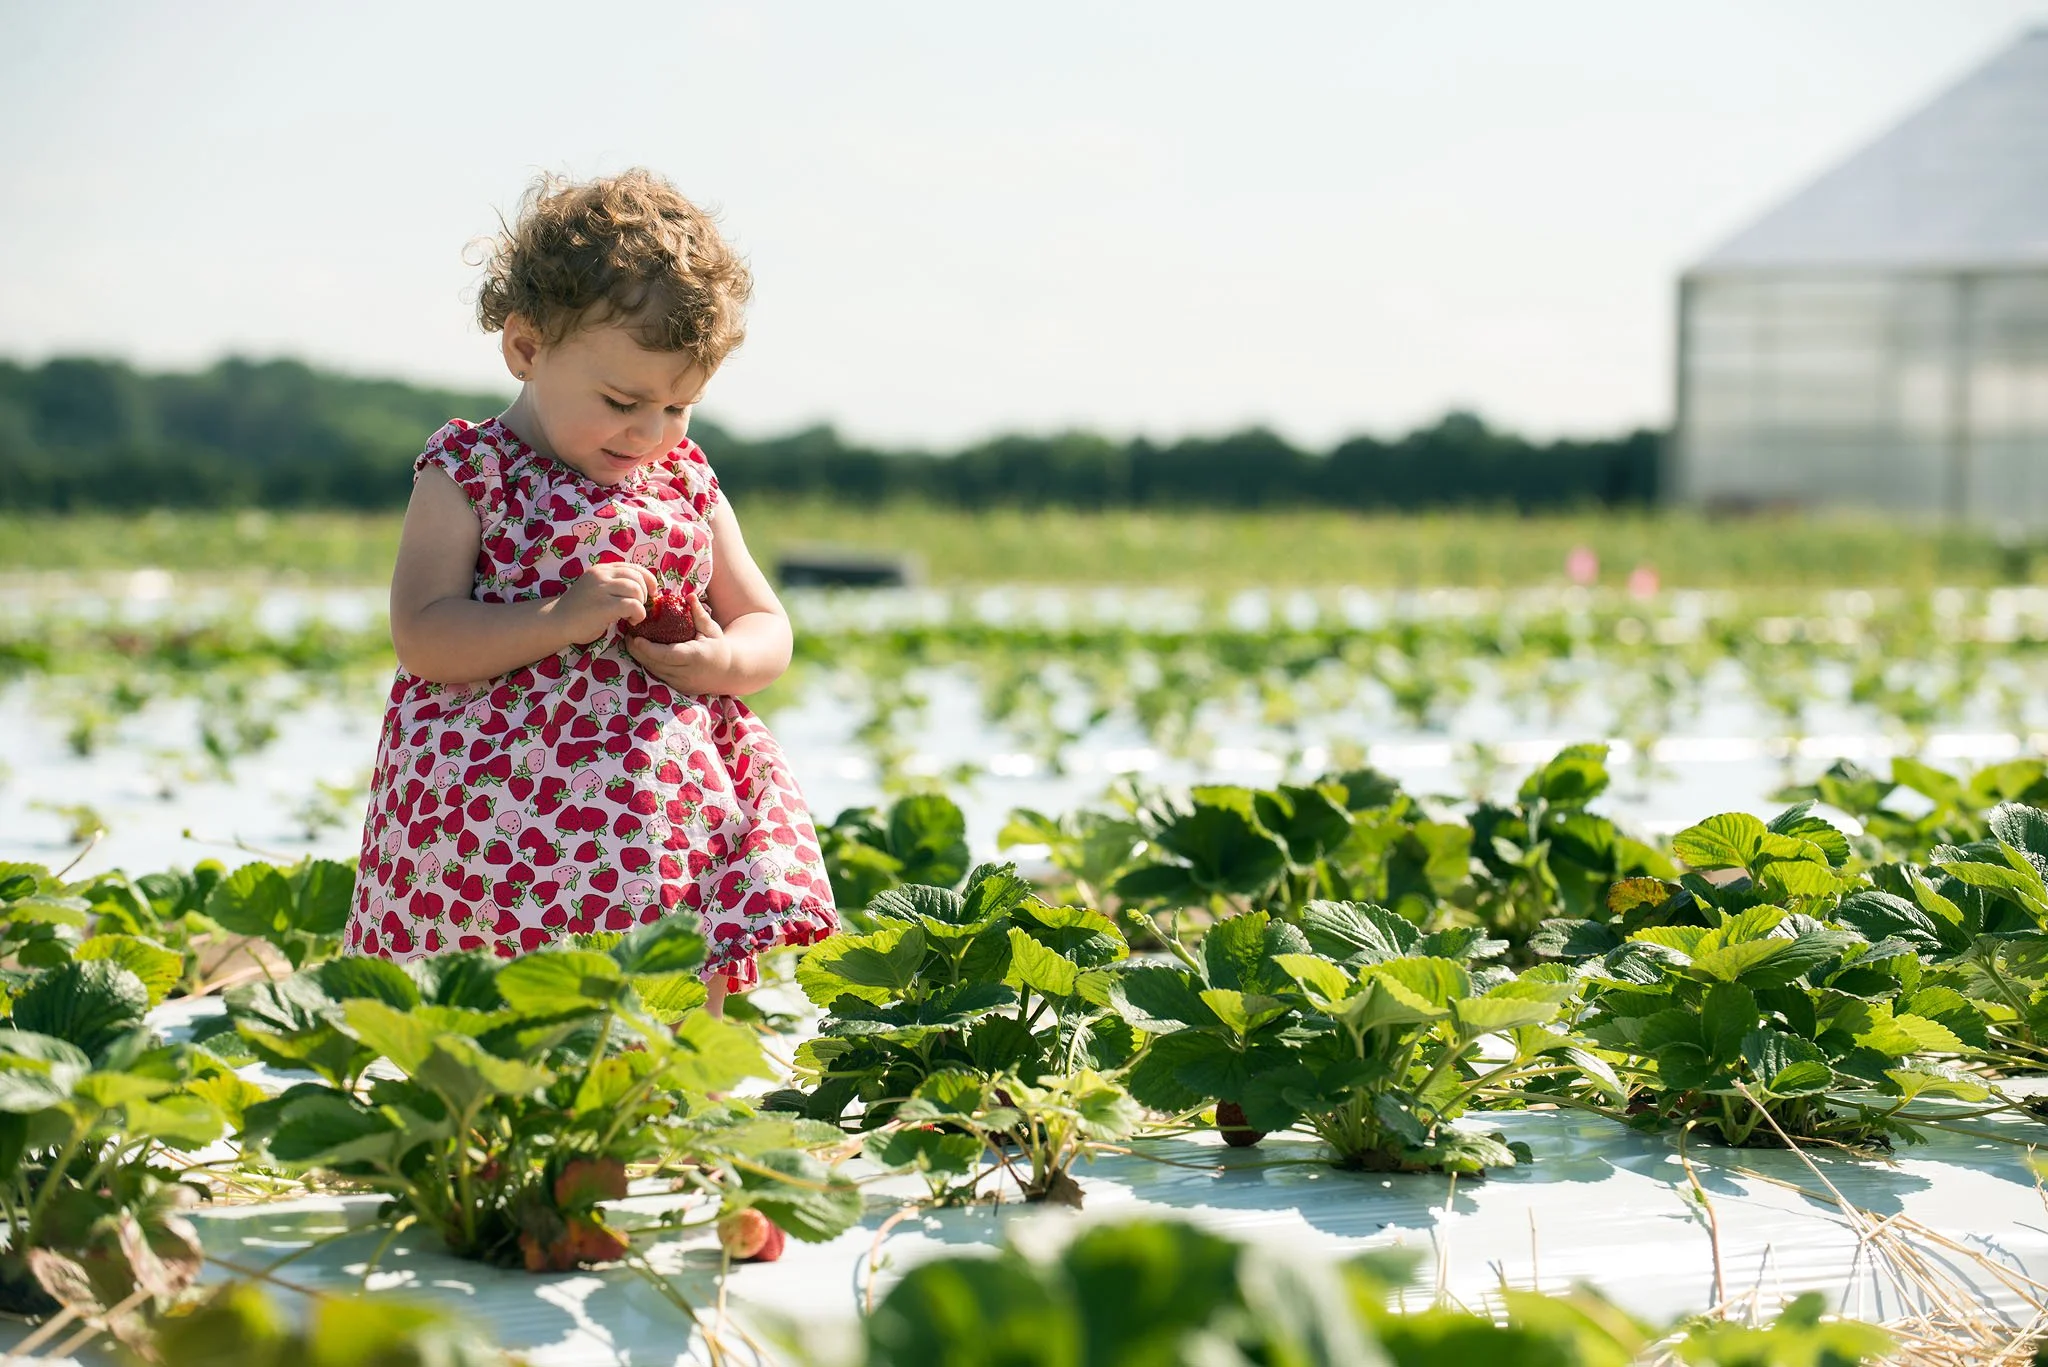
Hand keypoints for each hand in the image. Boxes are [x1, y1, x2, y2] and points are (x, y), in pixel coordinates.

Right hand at [548, 562, 656, 644]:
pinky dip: (638, 614)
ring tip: (632, 616)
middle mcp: (601, 575)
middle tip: (638, 608)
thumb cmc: (579, 610)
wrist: (556, 622)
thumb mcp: (597, 589)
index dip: (648, 579)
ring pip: (637, 590)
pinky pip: (633, 605)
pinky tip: (631, 621)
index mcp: (601, 569)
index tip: (651, 592)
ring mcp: (601, 589)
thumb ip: (615, 584)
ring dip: (641, 605)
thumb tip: (646, 588)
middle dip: (645, 594)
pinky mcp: (603, 606)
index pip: (633, 567)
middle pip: (638, 578)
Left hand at [624, 595, 738, 694]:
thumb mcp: (711, 628)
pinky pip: (660, 676)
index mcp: (695, 657)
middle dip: (638, 652)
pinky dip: (650, 665)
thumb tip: (688, 595)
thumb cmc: (719, 646)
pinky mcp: (679, 688)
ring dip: (641, 659)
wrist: (730, 672)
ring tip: (631, 644)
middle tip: (627, 638)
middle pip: (656, 665)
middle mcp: (687, 673)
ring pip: (655, 672)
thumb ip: (698, 613)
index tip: (635, 638)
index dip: (647, 648)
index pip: (665, 655)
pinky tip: (642, 654)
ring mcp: (682, 683)